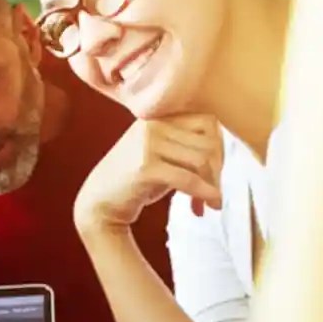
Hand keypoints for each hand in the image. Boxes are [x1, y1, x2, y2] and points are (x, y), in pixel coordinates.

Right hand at [73, 114, 222, 233]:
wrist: (98, 203)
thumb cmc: (133, 181)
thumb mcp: (159, 153)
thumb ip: (185, 144)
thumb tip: (224, 151)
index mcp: (157, 116)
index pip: (208, 122)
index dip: (219, 147)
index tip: (215, 170)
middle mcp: (152, 125)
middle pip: (209, 141)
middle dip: (217, 169)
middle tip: (214, 190)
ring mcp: (147, 145)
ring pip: (202, 160)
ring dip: (211, 184)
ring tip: (206, 202)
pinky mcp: (145, 168)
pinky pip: (188, 179)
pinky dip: (205, 193)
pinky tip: (209, 205)